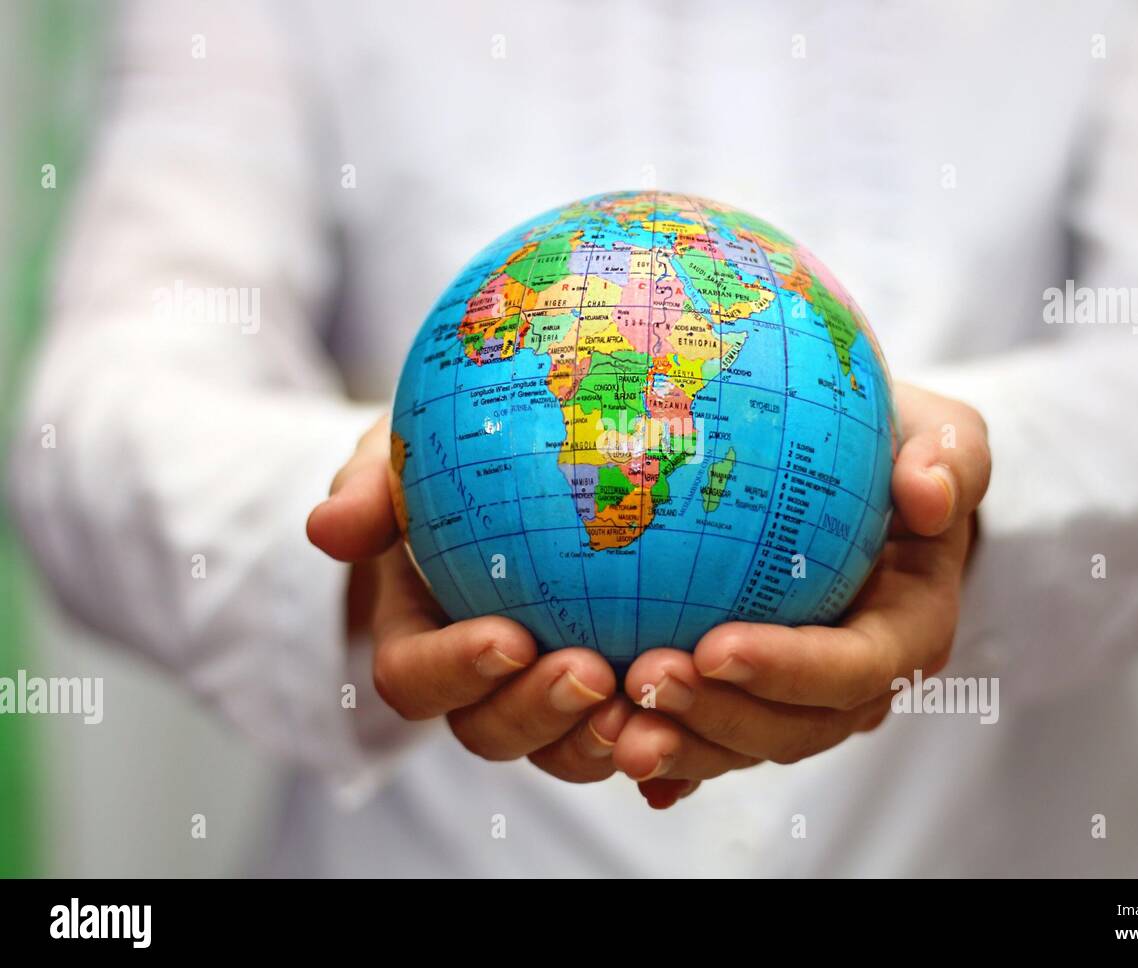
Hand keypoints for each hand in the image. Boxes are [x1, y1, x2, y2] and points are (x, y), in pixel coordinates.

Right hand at [306, 416, 634, 782]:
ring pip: (563, 748)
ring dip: (601, 740)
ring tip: (650, 701)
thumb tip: (327, 527)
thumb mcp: (397, 459)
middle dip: (538, 715)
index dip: (455, 671)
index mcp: (418, 637)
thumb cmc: (445, 464)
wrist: (505, 478)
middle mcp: (477, 683)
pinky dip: (661, 749)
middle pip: (491, 730)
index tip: (508, 638)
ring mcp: (542, 698)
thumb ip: (366, 491)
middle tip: (594, 674)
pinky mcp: (607, 700)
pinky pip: (631, 737)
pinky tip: (696, 723)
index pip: (414, 677)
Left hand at [612, 383, 991, 808]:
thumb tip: (927, 495)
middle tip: (643, 680)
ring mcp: (800, 700)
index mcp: (908, 631)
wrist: (868, 477)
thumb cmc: (898, 449)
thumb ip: (952, 459)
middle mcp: (857, 683)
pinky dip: (666, 759)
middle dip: (718, 717)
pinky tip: (604, 747)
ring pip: (742, 746)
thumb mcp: (944, 434)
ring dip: (680, 746)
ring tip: (611, 726)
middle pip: (791, 727)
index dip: (788, 670)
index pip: (853, 668)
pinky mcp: (753, 700)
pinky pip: (708, 740)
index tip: (715, 645)